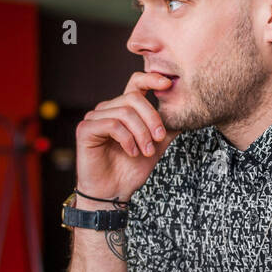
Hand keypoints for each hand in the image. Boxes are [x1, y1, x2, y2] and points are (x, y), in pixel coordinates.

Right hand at [75, 70, 175, 200]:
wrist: (113, 192)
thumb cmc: (130, 169)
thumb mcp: (156, 146)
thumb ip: (167, 128)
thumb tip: (186, 114)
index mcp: (122, 109)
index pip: (136, 83)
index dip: (151, 78)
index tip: (168, 84)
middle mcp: (107, 110)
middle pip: (133, 99)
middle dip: (152, 119)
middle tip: (159, 139)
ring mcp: (94, 118)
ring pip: (124, 113)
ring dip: (141, 133)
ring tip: (145, 151)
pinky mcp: (85, 130)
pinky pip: (112, 124)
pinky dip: (127, 139)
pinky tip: (131, 152)